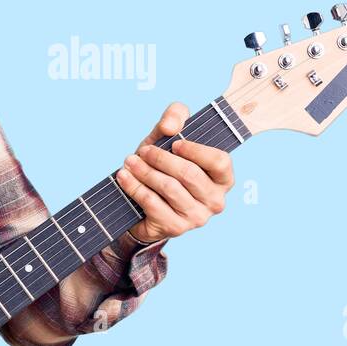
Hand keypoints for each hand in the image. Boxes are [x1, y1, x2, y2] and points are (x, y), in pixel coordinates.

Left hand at [115, 101, 234, 244]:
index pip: (219, 162)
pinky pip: (153, 204)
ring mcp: (197, 218)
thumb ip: (175, 117)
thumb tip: (169, 127)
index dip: (196, 150)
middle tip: (142, 151)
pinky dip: (135, 187)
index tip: (174, 143)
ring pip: (169, 188)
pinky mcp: (176, 228)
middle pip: (189, 174)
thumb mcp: (169, 136)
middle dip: (161, 159)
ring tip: (129, 161)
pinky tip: (123, 176)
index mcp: (223, 178)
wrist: (144, 203)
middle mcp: (215, 200)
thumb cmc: (164, 164)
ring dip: (145, 171)